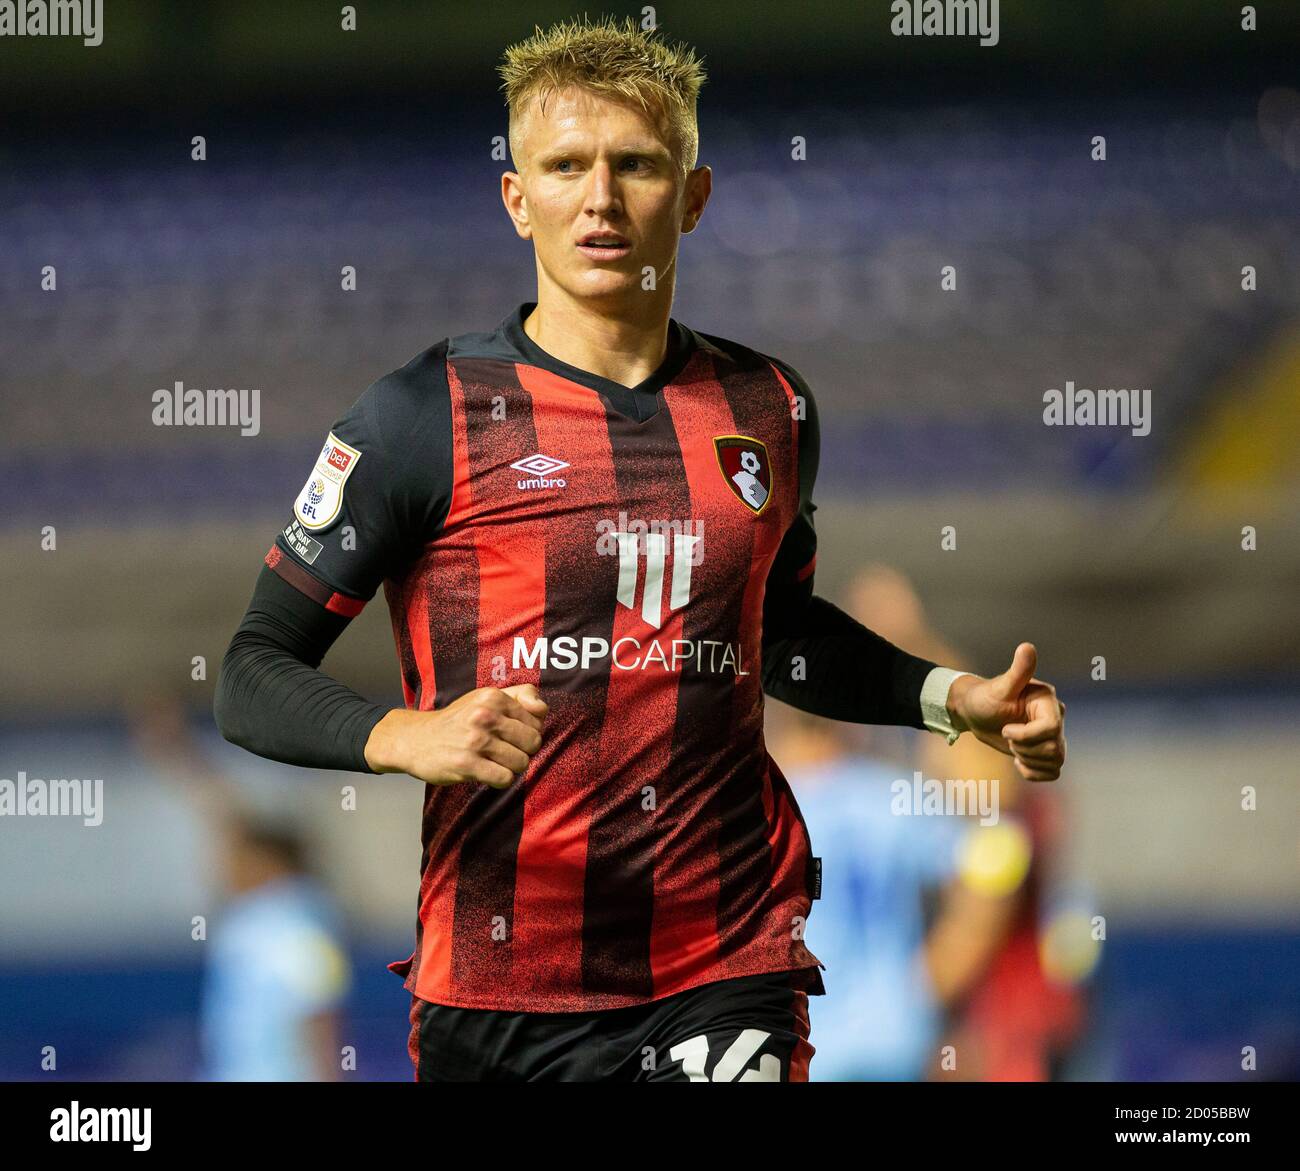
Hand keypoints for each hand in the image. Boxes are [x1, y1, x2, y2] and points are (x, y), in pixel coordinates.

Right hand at [364, 684, 547, 786]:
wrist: (415, 739)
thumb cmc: (458, 720)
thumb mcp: (484, 698)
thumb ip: (520, 696)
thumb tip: (542, 710)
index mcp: (493, 696)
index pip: (537, 720)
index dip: (527, 731)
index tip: (510, 735)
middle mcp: (485, 715)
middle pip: (533, 742)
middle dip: (523, 750)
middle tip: (504, 751)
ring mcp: (475, 740)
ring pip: (521, 762)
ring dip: (511, 767)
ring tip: (494, 762)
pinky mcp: (466, 764)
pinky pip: (505, 778)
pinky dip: (500, 780)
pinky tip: (487, 773)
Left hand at [947, 643, 1065, 780]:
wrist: (974, 713)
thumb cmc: (984, 697)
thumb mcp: (1000, 687)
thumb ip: (1018, 671)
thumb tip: (1027, 646)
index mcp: (1048, 702)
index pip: (1051, 729)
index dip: (1026, 736)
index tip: (1005, 730)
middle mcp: (1055, 718)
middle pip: (1054, 749)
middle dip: (1025, 749)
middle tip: (1006, 735)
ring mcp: (1052, 735)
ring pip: (1056, 761)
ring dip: (1028, 760)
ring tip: (1011, 746)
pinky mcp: (1046, 750)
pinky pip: (1053, 772)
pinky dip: (1035, 772)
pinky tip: (1018, 762)